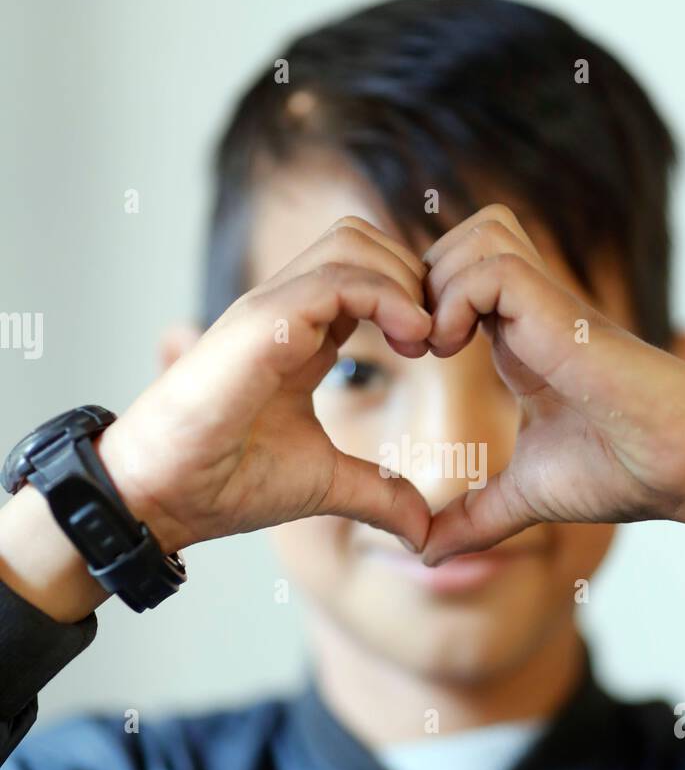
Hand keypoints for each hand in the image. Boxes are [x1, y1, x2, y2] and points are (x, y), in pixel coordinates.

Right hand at [97, 218, 433, 554]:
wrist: (160, 497)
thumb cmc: (225, 484)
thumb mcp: (324, 484)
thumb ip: (378, 494)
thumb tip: (425, 530)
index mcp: (300, 336)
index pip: (365, 275)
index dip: (412, 297)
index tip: (438, 347)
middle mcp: (285, 311)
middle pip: (363, 239)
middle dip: (414, 275)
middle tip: (437, 335)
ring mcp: (270, 309)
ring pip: (353, 242)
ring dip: (402, 280)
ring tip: (424, 337)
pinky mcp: (262, 321)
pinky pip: (336, 278)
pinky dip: (385, 295)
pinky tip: (410, 337)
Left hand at [421, 205, 684, 562]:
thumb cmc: (624, 473)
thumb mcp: (527, 495)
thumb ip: (476, 517)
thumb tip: (425, 553)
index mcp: (521, 340)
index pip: (461, 274)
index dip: (423, 300)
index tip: (411, 356)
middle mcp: (534, 313)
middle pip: (464, 236)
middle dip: (421, 280)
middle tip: (414, 344)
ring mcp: (551, 307)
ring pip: (479, 234)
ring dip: (439, 283)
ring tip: (434, 346)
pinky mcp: (564, 315)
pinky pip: (493, 268)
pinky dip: (458, 299)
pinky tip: (453, 350)